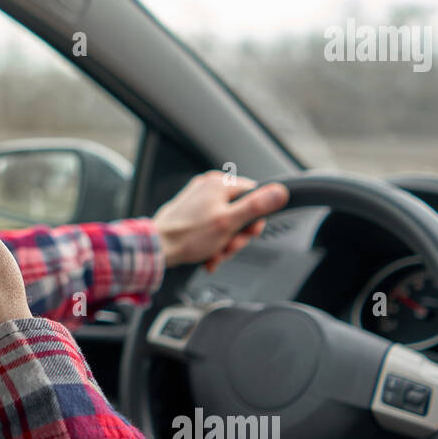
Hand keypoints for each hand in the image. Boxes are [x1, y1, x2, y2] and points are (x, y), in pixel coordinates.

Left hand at [154, 171, 289, 272]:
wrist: (156, 247)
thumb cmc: (187, 236)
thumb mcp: (228, 222)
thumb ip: (256, 206)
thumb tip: (281, 191)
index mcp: (219, 183)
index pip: (254, 196)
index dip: (254, 220)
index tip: (247, 234)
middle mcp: (209, 187)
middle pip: (240, 212)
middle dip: (236, 236)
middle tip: (227, 247)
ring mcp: (198, 199)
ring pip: (226, 223)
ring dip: (224, 243)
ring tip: (214, 254)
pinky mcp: (190, 213)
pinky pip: (210, 227)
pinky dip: (212, 242)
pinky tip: (207, 255)